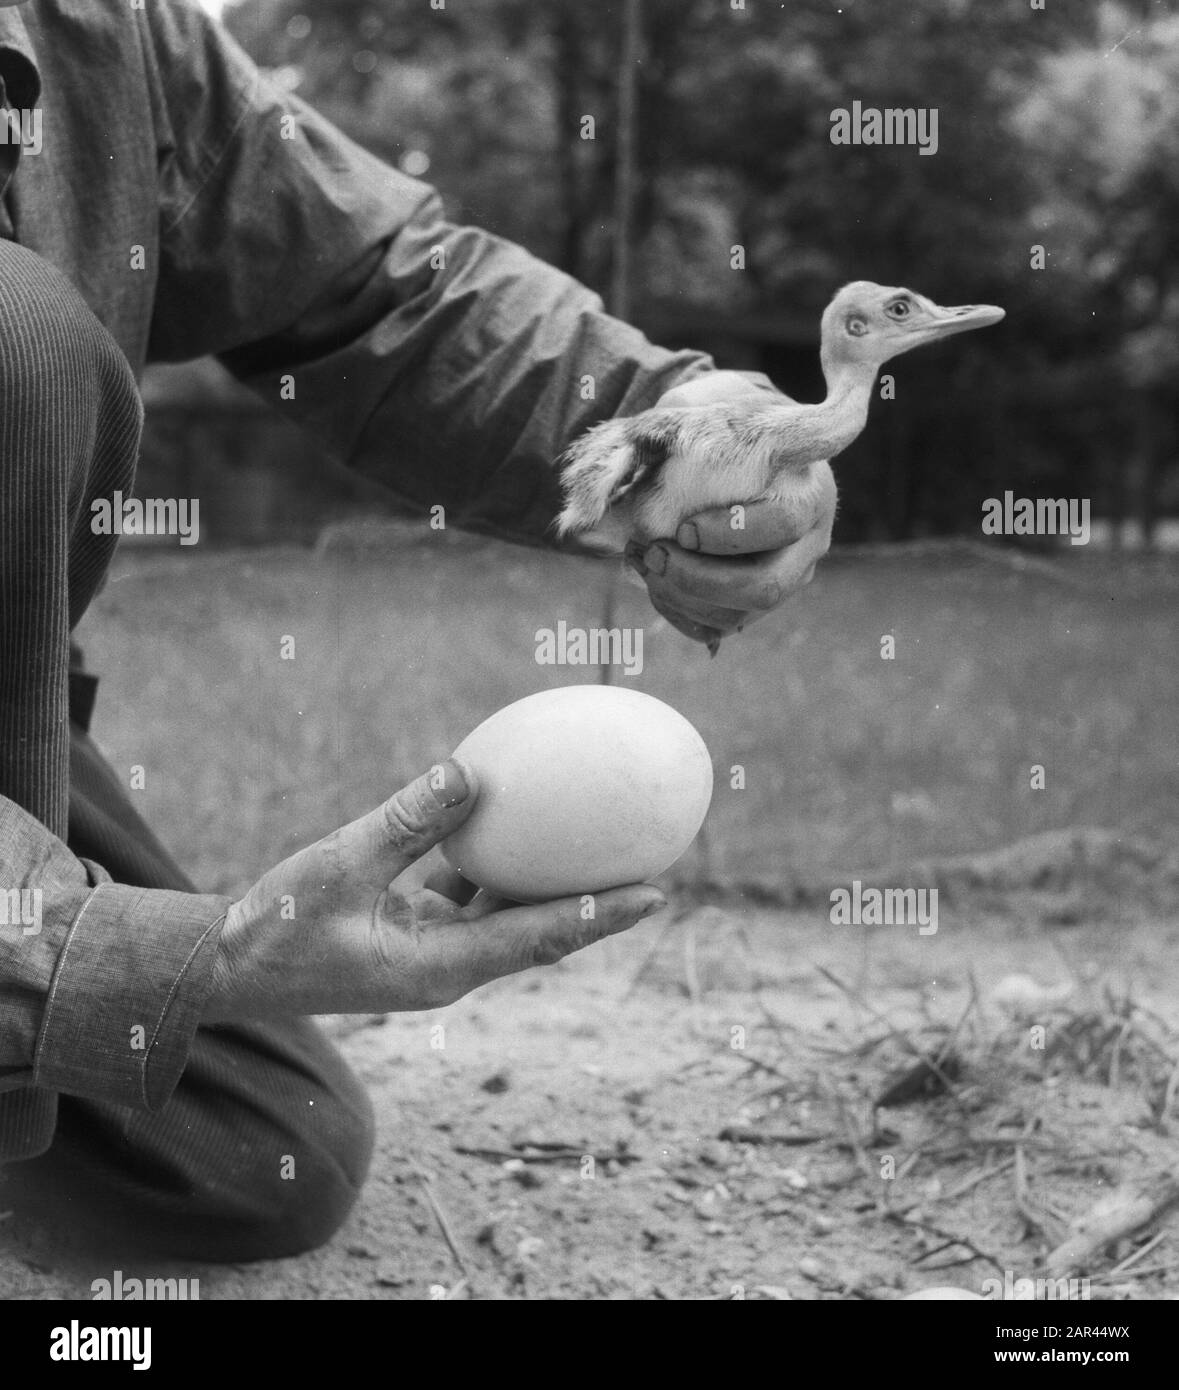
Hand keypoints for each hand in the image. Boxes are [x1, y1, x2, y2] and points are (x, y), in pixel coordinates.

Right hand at [207, 761, 664, 1020]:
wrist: (226, 966)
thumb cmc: (273, 927)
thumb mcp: (336, 867)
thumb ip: (404, 821)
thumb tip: (469, 771)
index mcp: (440, 966)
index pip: (539, 939)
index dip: (598, 916)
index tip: (655, 892)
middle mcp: (450, 965)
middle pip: (541, 930)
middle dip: (596, 901)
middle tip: (652, 859)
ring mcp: (433, 951)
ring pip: (508, 912)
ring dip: (548, 879)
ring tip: (597, 837)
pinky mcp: (414, 933)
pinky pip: (471, 895)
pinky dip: (495, 862)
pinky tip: (505, 816)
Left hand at [626, 372, 836, 648]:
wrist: (734, 441)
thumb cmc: (711, 427)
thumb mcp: (682, 418)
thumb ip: (636, 446)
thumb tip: (581, 513)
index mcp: (805, 484)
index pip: (784, 519)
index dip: (731, 533)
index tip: (683, 529)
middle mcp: (810, 535)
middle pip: (765, 584)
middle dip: (696, 579)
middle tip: (652, 554)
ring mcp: (792, 572)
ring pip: (742, 614)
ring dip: (683, 598)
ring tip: (645, 563)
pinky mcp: (765, 597)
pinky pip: (725, 627)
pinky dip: (682, 614)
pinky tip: (656, 582)